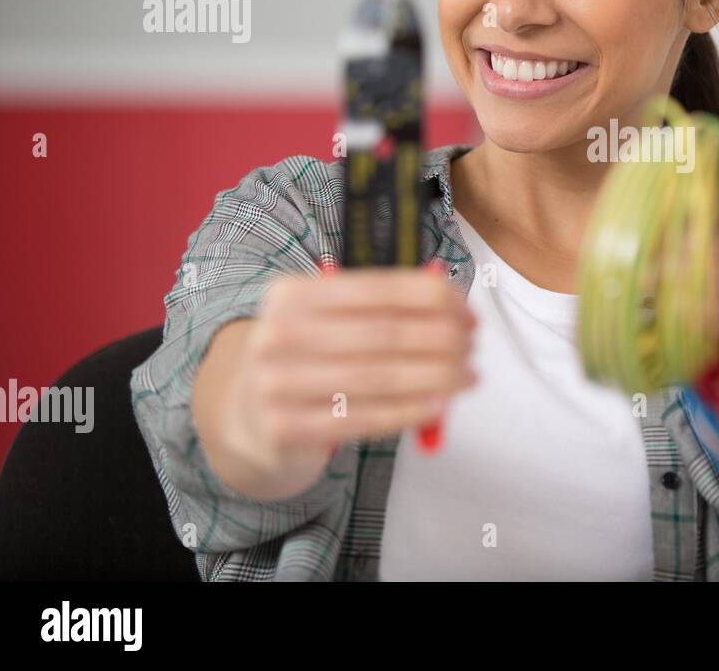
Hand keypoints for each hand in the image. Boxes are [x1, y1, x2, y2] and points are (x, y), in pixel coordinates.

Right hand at [205, 262, 477, 497]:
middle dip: (443, 339)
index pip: (379, 288)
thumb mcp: (328, 320)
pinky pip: (366, 418)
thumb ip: (381, 306)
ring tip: (468, 375)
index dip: (434, 298)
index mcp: (291, 294)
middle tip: (472, 346)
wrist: (245, 419)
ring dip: (438, 376)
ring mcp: (277, 384)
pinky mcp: (286, 430)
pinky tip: (442, 404)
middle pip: (385, 333)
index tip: (467, 312)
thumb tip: (446, 290)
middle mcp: (277, 334)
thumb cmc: (306, 359)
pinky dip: (412, 410)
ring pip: (381, 377)